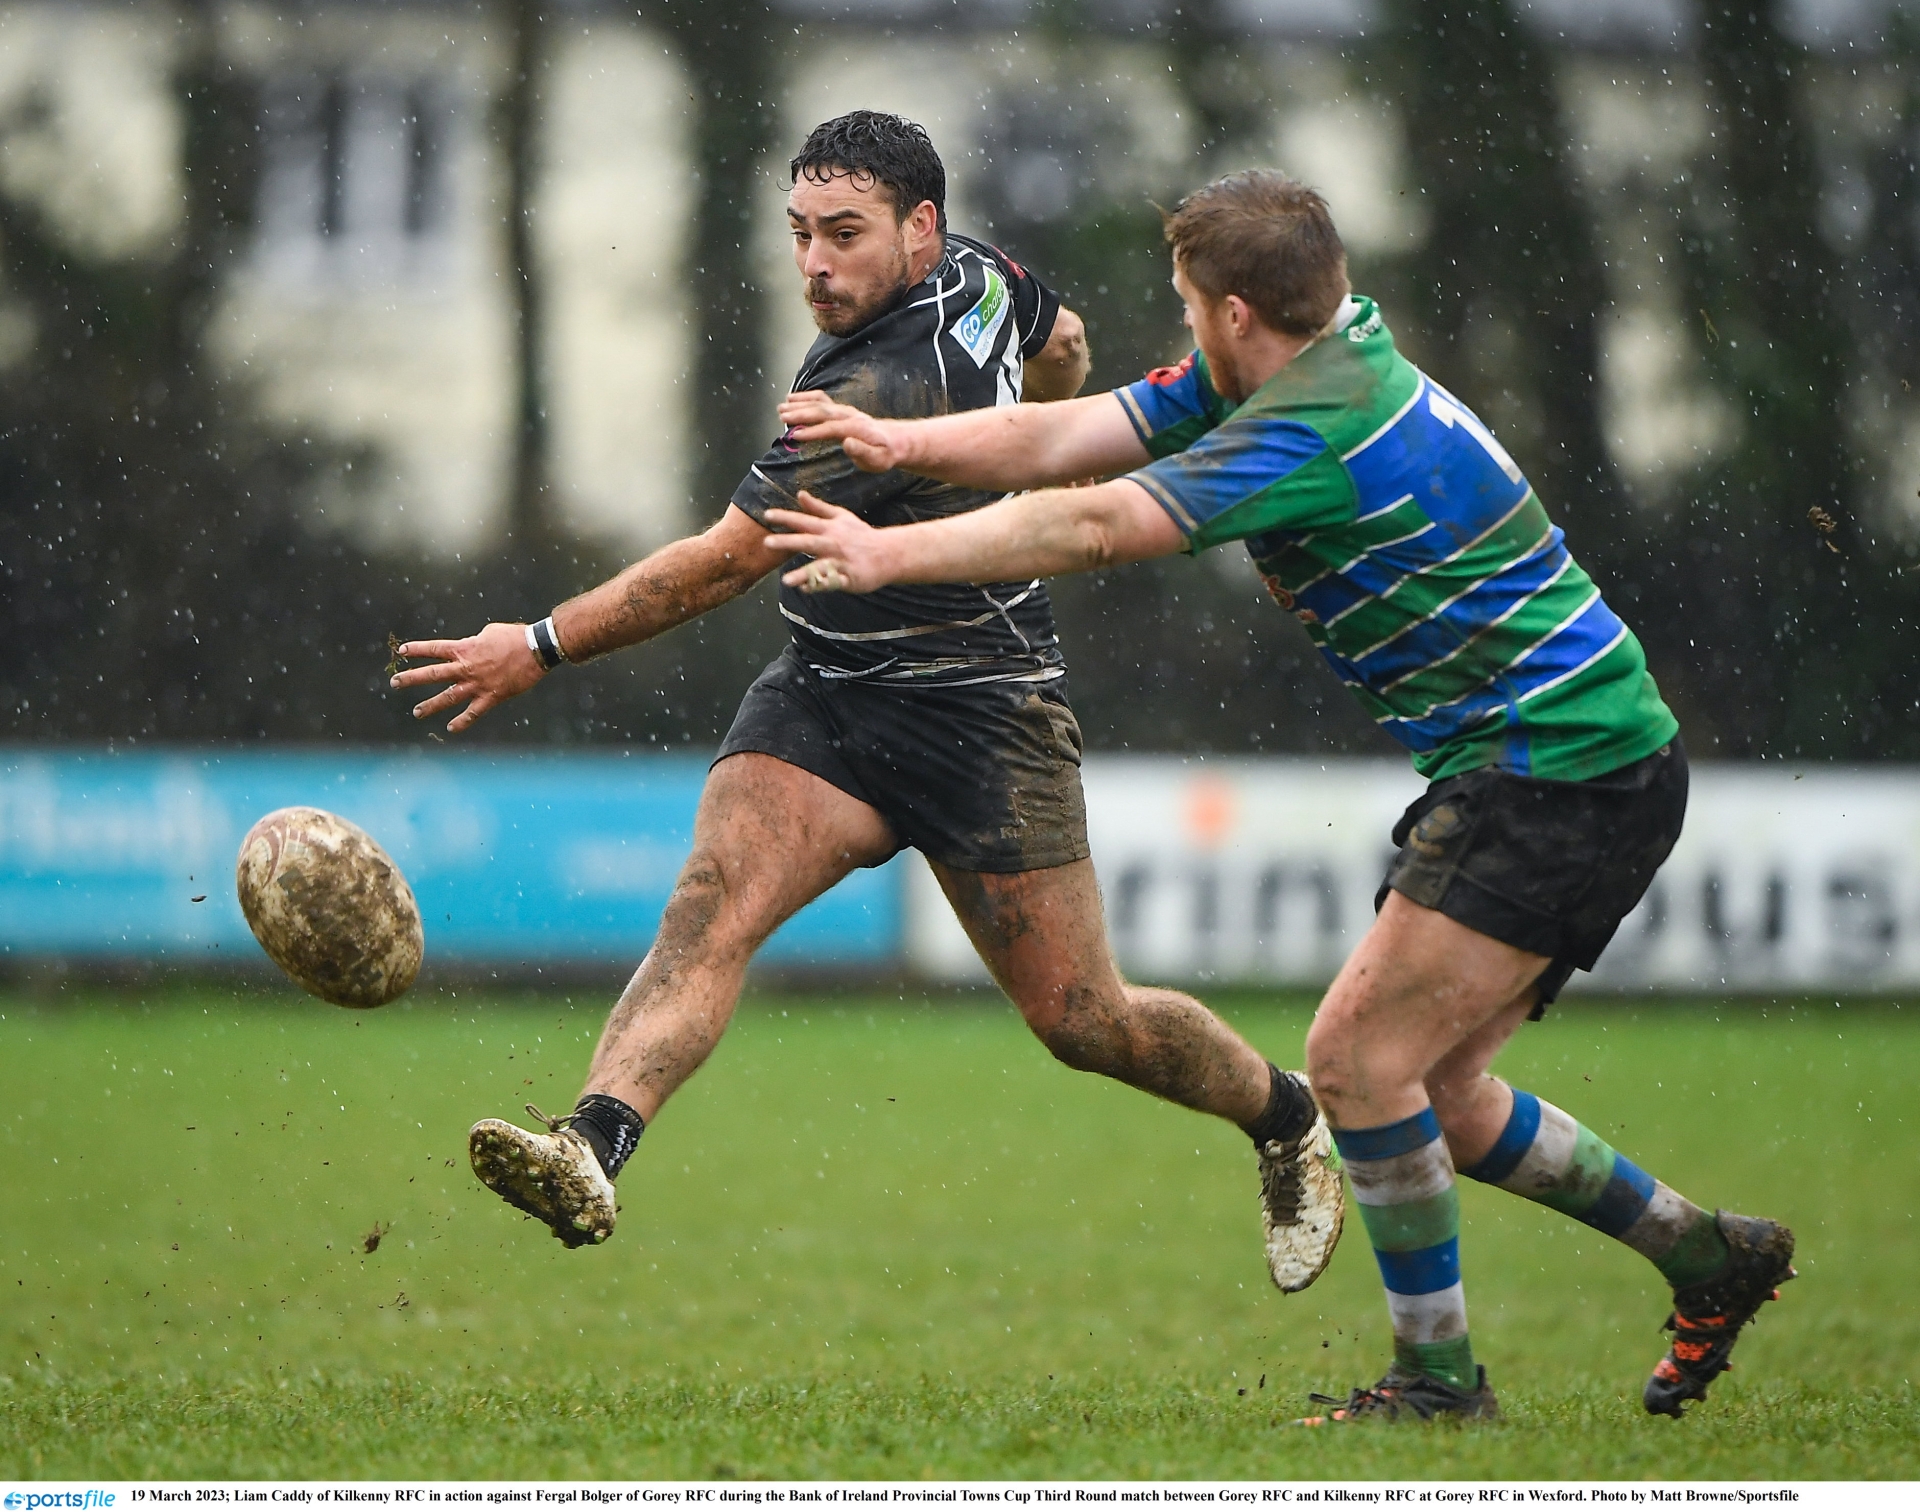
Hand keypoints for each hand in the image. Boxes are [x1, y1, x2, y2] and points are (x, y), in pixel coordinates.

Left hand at [388, 622, 546, 732]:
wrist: (535, 649)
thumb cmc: (514, 637)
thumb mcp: (489, 632)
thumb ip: (474, 642)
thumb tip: (470, 647)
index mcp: (465, 648)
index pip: (435, 649)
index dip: (417, 650)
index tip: (402, 651)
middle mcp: (466, 667)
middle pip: (433, 674)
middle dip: (411, 679)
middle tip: (394, 683)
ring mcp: (477, 684)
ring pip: (448, 697)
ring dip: (430, 705)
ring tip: (417, 712)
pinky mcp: (491, 696)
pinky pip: (473, 712)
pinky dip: (462, 721)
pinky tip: (451, 728)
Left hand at [763, 491, 890, 593]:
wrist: (888, 553)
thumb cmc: (861, 535)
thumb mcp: (841, 516)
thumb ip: (817, 507)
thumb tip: (799, 494)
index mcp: (830, 528)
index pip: (804, 521)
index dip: (786, 518)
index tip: (767, 515)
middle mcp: (834, 543)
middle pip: (809, 542)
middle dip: (788, 542)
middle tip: (767, 542)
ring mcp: (842, 562)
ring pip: (821, 567)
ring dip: (804, 574)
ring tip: (786, 581)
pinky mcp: (850, 578)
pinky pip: (834, 583)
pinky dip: (821, 586)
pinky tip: (807, 588)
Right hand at [776, 390, 906, 472]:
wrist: (895, 440)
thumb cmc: (885, 454)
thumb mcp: (878, 460)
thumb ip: (862, 453)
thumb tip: (846, 443)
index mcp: (856, 429)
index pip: (830, 428)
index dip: (812, 432)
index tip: (795, 435)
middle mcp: (849, 416)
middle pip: (821, 411)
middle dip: (800, 413)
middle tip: (781, 417)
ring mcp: (845, 411)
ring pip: (819, 403)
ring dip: (799, 403)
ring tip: (781, 407)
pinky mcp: (841, 410)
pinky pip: (822, 400)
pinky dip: (806, 397)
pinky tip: (792, 398)